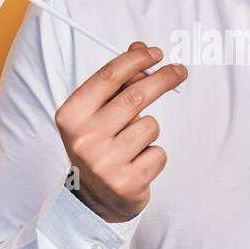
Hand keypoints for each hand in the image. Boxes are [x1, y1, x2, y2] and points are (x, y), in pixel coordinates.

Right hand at [54, 41, 187, 221]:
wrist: (95, 199)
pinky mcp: (126, 183)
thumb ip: (118, 81)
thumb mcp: (98, 113)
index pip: (108, 77)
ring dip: (150, 129)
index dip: (136, 60)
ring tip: (134, 143)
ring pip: (150, 125)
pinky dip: (154, 155)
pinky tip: (138, 163)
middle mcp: (84, 139)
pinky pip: (158, 153)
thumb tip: (140, 48)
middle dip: (162, 79)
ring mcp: (104, 163)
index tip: (156, 53)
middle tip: (178, 71)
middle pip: (135, 96)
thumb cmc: (99, 146)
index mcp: (71, 116)